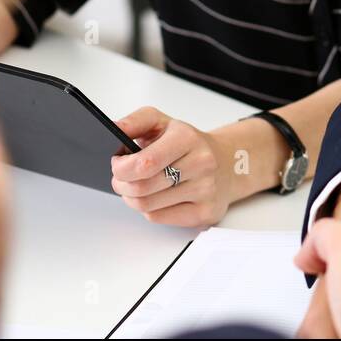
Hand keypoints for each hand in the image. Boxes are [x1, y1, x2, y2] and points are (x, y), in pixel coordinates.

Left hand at [110, 106, 234, 226]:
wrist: (228, 163)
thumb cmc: (188, 145)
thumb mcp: (163, 123)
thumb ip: (136, 122)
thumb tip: (113, 128)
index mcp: (187, 138)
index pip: (144, 163)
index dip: (121, 169)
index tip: (117, 165)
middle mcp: (201, 163)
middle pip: (142, 189)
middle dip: (122, 185)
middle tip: (122, 179)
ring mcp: (206, 190)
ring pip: (147, 206)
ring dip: (133, 198)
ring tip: (138, 187)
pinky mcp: (206, 213)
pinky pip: (159, 218)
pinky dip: (150, 209)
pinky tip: (157, 198)